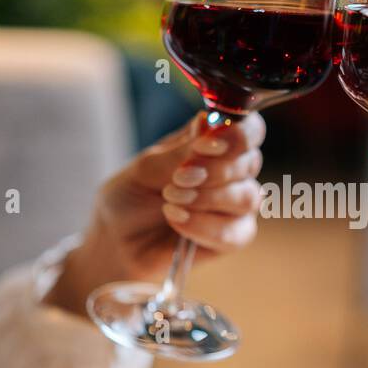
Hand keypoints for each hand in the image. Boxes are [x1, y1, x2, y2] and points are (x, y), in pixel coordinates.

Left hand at [46, 112, 264, 317]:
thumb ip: (180, 152)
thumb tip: (209, 127)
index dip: (236, 134)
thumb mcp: (144, 168)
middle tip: (177, 179)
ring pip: (247, 198)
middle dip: (214, 171)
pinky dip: (203, 227)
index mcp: (214, 142)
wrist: (117, 240)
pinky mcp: (235, 237)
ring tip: (171, 202)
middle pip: (250, 162)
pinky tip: (176, 221)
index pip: (248, 128)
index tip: (204, 146)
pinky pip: (235, 233)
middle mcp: (233, 170)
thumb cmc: (131, 196)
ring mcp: (237, 204)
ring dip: (206, 199)